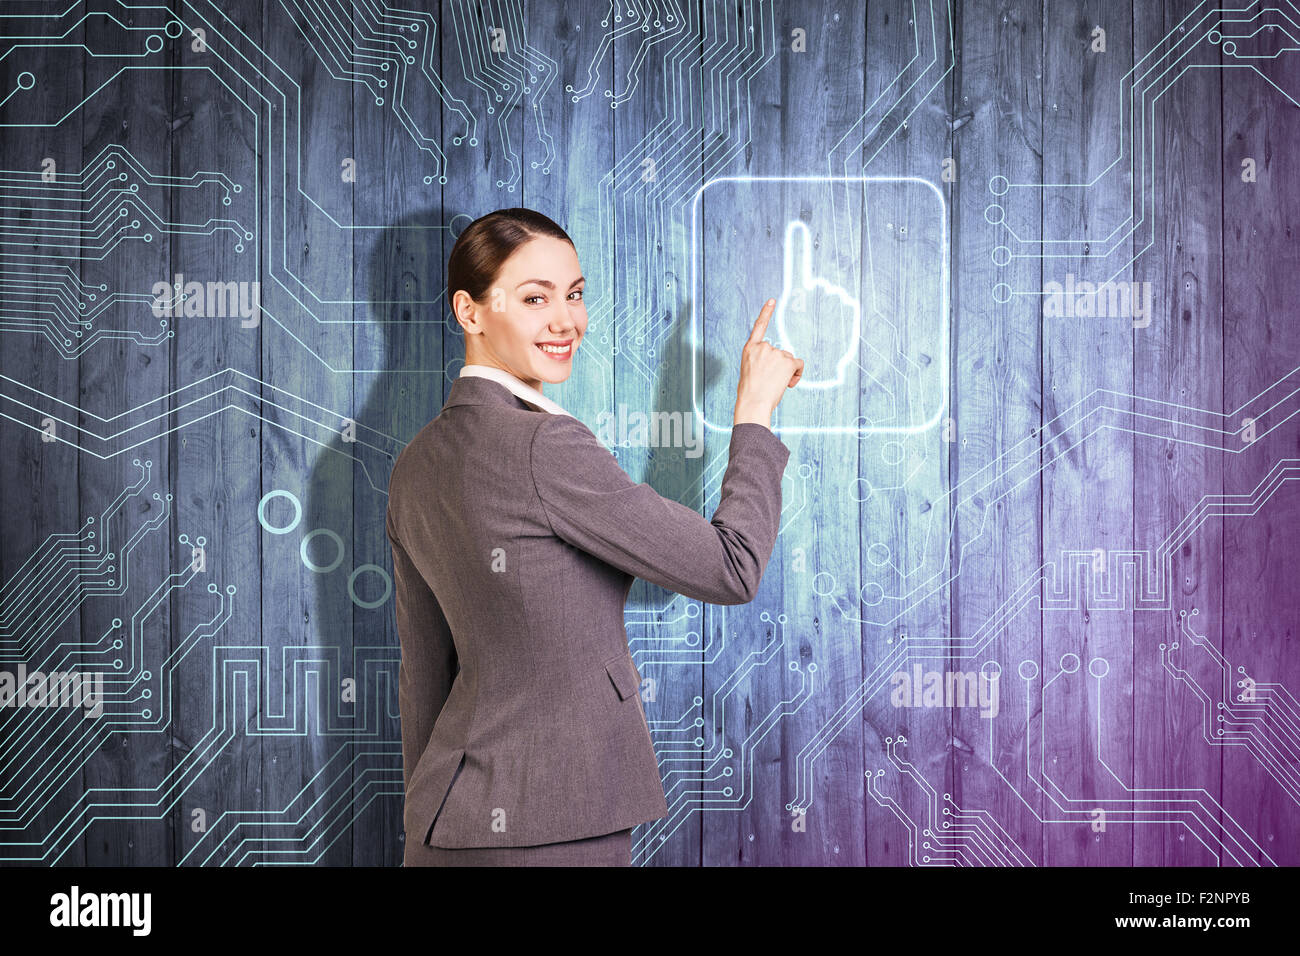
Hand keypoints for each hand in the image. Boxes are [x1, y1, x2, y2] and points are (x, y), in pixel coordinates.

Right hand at [734, 298, 803, 426]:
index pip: (759, 326)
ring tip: (775, 385)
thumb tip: (776, 368)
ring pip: (789, 361)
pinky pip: (798, 365)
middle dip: (780, 367)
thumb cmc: (750, 393)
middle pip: (780, 353)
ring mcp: (776, 353)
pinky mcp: (787, 361)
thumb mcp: (749, 371)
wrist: (753, 402)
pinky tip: (787, 384)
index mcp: (750, 349)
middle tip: (770, 382)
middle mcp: (763, 347)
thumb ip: (760, 363)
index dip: (766, 313)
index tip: (773, 300)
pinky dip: (797, 375)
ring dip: (787, 373)